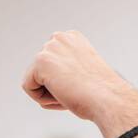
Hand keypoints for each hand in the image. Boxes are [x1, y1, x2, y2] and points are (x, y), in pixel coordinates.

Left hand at [22, 31, 137, 130]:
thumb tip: (51, 78)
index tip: (81, 85)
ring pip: (33, 81)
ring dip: (49, 94)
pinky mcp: (41, 60)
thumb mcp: (82, 73)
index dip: (62, 82)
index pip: (49, 67)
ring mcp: (49, 47)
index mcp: (71, 38)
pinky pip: (28, 87)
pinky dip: (42, 98)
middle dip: (53, 88)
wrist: (109, 99)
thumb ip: (65, 69)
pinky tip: (62, 94)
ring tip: (70, 92)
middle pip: (39, 73)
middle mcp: (59, 37)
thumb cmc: (100, 94)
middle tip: (76, 91)